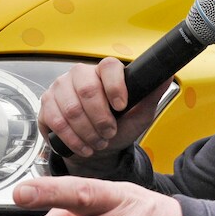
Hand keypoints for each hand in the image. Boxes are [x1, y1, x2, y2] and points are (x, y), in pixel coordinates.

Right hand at [39, 57, 169, 168]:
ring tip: (98, 142)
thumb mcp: (140, 114)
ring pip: (71, 108)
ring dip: (87, 132)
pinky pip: (56, 121)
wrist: (98, 148)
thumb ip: (151, 94)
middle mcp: (79, 74)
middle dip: (101, 118)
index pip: (108, 66)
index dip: (115, 87)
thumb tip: (167, 74)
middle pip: (87, 89)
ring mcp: (60, 88)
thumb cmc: (119, 127)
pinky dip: (72, 139)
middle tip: (109, 133)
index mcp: (103, 71)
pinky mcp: (46, 105)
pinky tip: (83, 146)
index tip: (121, 106)